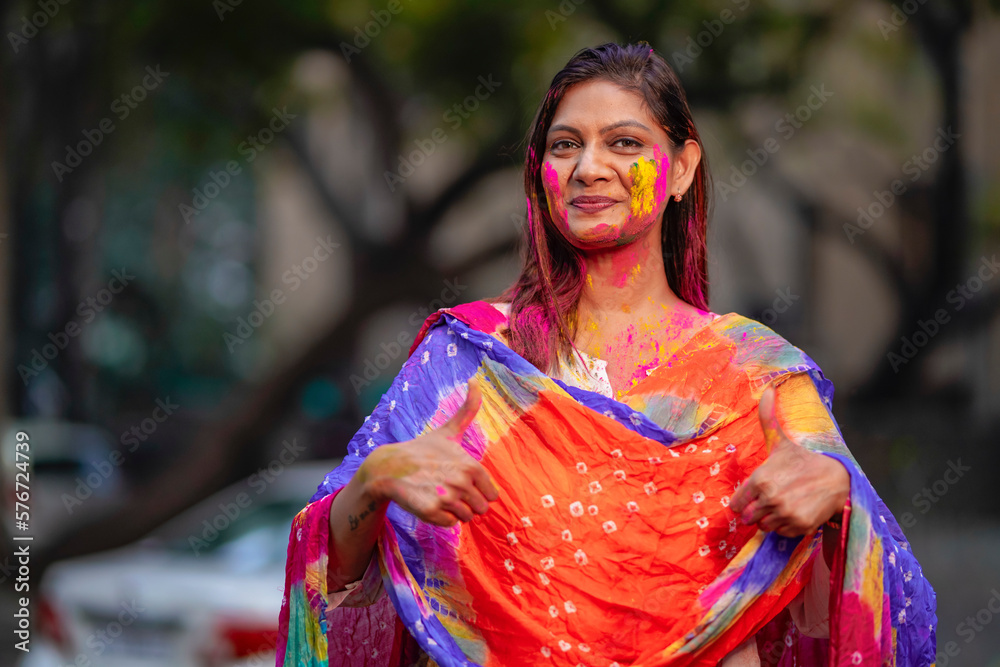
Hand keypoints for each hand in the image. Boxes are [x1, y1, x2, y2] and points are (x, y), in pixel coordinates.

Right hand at [360, 379, 499, 526]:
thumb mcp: (448, 431)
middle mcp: (462, 483)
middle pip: (479, 509)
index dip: (477, 491)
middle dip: (466, 503)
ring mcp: (446, 499)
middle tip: (447, 489)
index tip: (461, 482)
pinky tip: (428, 502)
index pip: (491, 495)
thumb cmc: (422, 450)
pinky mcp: (432, 513)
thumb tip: (475, 379)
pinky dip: (440, 518)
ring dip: (453, 511)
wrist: (389, 468)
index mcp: (472, 466)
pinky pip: (449, 525)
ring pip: (465, 518)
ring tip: (437, 494)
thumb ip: (468, 408)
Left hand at [729, 385, 849, 537]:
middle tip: (771, 499)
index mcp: (760, 479)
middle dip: (756, 511)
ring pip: (764, 527)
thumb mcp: (781, 442)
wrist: (838, 479)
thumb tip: (767, 389)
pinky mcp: (799, 527)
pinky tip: (795, 511)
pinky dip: (786, 527)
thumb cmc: (803, 461)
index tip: (753, 495)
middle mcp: (770, 498)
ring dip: (770, 519)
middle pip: (748, 518)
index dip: (742, 501)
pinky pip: (781, 534)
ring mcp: (785, 514)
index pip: (735, 505)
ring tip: (783, 504)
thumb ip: (767, 419)